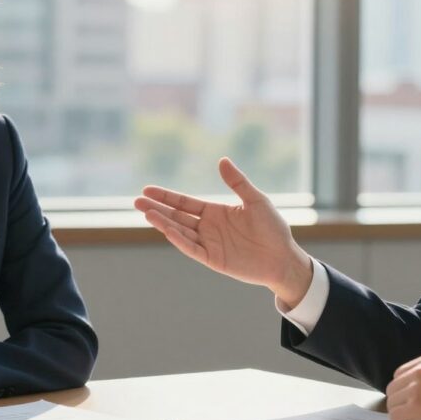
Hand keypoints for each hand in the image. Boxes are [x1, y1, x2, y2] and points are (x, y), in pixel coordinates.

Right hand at [134, 158, 312, 306]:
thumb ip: (238, 183)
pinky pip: (192, 248)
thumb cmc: (273, 228)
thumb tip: (222, 160)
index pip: (185, 203)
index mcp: (215, 212)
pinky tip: (166, 229)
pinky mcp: (213, 259)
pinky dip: (179, 239)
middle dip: (157, 208)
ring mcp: (209, 244)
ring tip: (146, 212)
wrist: (284, 258)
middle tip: (136, 201)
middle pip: (177, 216)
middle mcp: (208, 228)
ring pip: (180, 232)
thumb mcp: (256, 200)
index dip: (167, 196)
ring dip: (163, 223)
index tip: (147, 189)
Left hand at [386, 351, 420, 419]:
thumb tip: (410, 392)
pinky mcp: (416, 405)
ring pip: (392, 402)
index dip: (403, 391)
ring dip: (401, 413)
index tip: (410, 401)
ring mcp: (417, 387)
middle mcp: (420, 369)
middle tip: (412, 415)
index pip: (401, 374)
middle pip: (393, 387)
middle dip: (400, 402)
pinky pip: (396, 415)